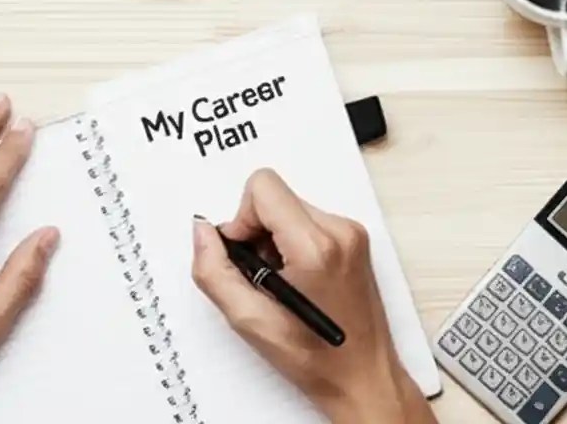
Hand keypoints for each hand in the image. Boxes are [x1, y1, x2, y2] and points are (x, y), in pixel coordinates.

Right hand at [191, 169, 435, 423]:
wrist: (364, 378)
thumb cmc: (318, 359)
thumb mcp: (250, 320)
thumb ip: (214, 271)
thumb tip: (203, 232)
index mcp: (317, 247)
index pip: (263, 187)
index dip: (240, 219)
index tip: (244, 255)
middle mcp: (340, 232)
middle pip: (274, 197)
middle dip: (256, 233)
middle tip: (262, 278)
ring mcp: (351, 235)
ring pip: (288, 209)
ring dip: (272, 242)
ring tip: (281, 284)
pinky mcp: (354, 241)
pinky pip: (306, 222)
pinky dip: (291, 245)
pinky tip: (296, 282)